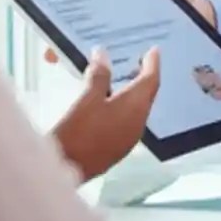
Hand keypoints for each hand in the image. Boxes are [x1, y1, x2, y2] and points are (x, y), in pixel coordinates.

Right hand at [51, 46, 160, 181]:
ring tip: (124, 79)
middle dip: (144, 77)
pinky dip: (123, 107)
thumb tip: (103, 55)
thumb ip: (98, 75)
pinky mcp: (117, 148)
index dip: (152, 63)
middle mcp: (138, 123)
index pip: (150, 80)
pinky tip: (110, 103)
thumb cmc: (77, 132)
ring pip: (137, 109)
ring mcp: (129, 138)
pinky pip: (127, 121)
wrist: (66, 170)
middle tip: (140, 62)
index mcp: (135, 107)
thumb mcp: (87, 98)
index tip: (154, 51)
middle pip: (147, 95)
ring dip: (133, 93)